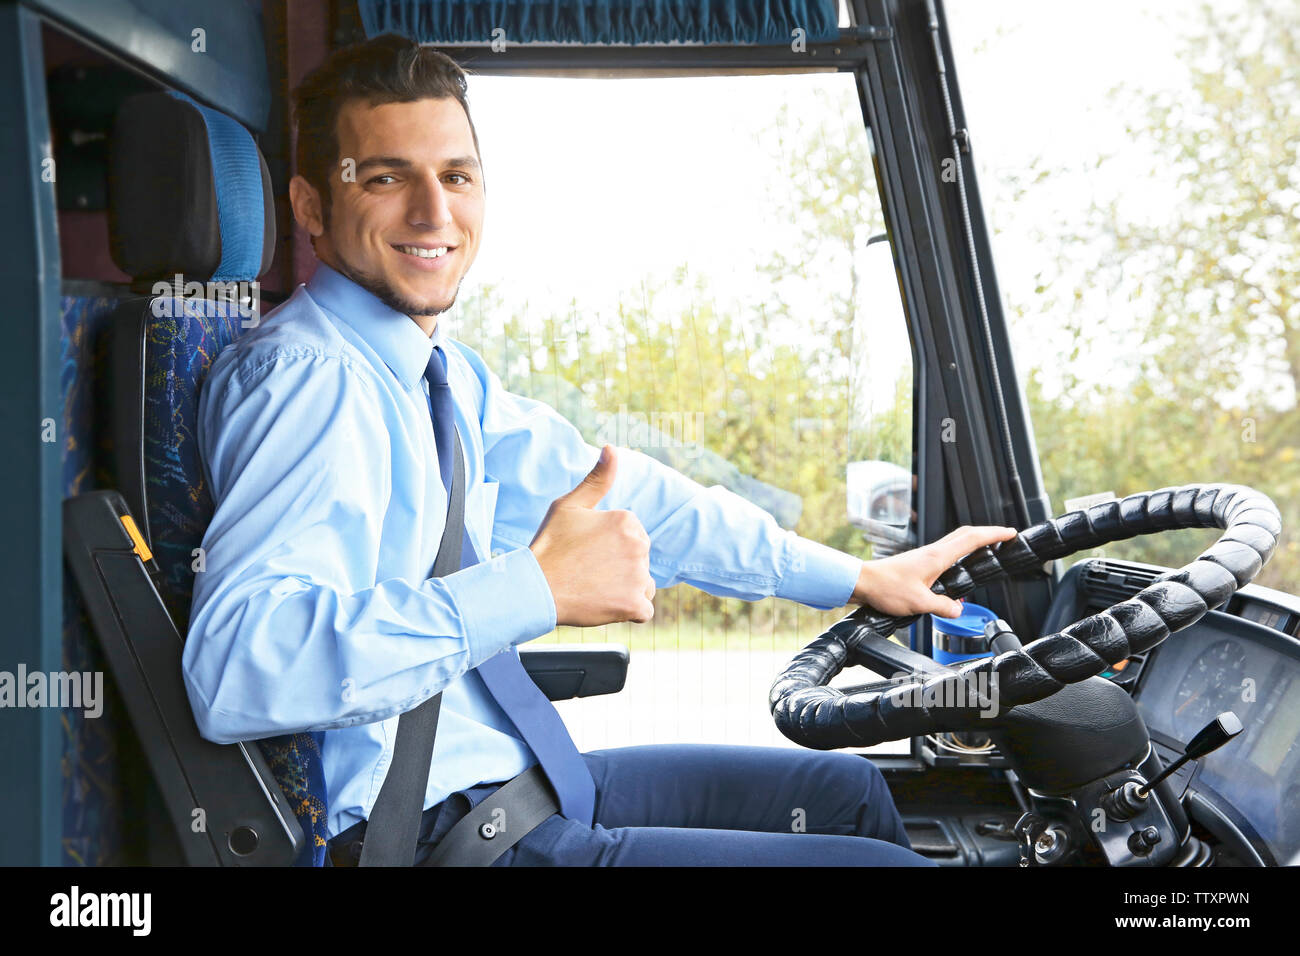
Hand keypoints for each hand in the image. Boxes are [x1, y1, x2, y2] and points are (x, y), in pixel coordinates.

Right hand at [529, 445, 656, 625]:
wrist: (534, 588)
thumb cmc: (549, 546)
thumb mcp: (568, 505)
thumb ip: (596, 479)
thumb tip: (612, 448)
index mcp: (627, 520)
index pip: (631, 537)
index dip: (607, 546)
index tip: (585, 552)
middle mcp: (639, 546)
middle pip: (638, 560)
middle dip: (619, 566)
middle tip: (587, 570)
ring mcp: (639, 576)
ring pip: (643, 584)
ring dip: (625, 589)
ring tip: (594, 587)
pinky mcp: (634, 605)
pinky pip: (643, 610)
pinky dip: (628, 611)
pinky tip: (604, 604)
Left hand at [851, 525, 1018, 617]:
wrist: (862, 582)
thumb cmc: (886, 588)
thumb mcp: (919, 603)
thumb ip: (943, 606)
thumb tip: (958, 609)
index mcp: (937, 557)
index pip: (972, 539)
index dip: (993, 534)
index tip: (1010, 533)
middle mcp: (932, 552)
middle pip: (965, 535)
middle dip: (988, 533)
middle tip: (1005, 537)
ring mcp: (925, 556)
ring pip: (955, 541)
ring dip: (974, 541)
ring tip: (988, 548)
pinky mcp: (918, 562)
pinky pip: (946, 551)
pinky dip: (960, 551)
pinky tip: (959, 565)